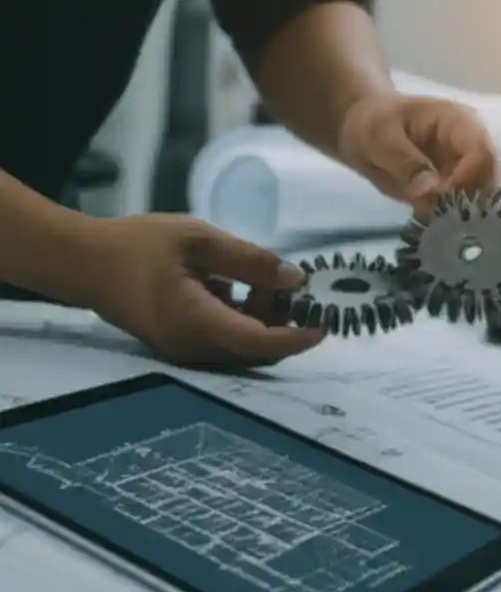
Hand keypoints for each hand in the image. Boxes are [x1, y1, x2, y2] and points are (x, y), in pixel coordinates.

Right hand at [80, 214, 326, 367]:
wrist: (83, 263)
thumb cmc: (138, 246)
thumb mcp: (198, 240)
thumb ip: (250, 260)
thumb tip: (296, 279)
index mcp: (198, 323)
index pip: (261, 344)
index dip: (298, 338)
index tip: (324, 324)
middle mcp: (194, 349)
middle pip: (258, 351)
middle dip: (282, 323)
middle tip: (287, 285)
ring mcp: (186, 352)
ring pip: (244, 348)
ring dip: (262, 319)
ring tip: (255, 278)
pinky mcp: (182, 346)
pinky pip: (226, 342)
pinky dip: (242, 319)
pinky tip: (232, 286)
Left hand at [336, 91, 499, 214]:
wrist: (364, 129)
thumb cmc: (373, 123)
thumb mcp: (379, 136)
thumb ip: (403, 161)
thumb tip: (428, 190)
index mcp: (459, 122)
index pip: (481, 153)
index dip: (467, 179)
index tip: (441, 199)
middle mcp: (472, 146)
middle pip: (488, 180)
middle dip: (468, 204)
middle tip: (440, 221)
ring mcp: (468, 169)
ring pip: (481, 200)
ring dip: (462, 217)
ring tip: (437, 227)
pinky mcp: (458, 189)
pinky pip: (465, 210)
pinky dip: (453, 223)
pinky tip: (435, 229)